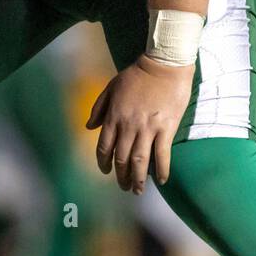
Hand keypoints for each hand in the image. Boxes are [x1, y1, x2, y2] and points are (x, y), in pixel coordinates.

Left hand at [86, 54, 193, 193]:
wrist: (163, 65)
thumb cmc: (137, 75)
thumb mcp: (111, 87)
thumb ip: (98, 108)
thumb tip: (89, 127)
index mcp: (114, 116)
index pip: (104, 147)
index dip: (103, 163)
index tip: (106, 172)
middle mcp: (128, 126)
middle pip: (121, 158)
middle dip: (121, 176)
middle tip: (124, 187)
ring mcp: (148, 128)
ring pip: (139, 161)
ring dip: (138, 179)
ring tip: (138, 190)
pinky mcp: (166, 128)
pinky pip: (162, 154)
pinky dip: (161, 170)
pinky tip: (161, 180)